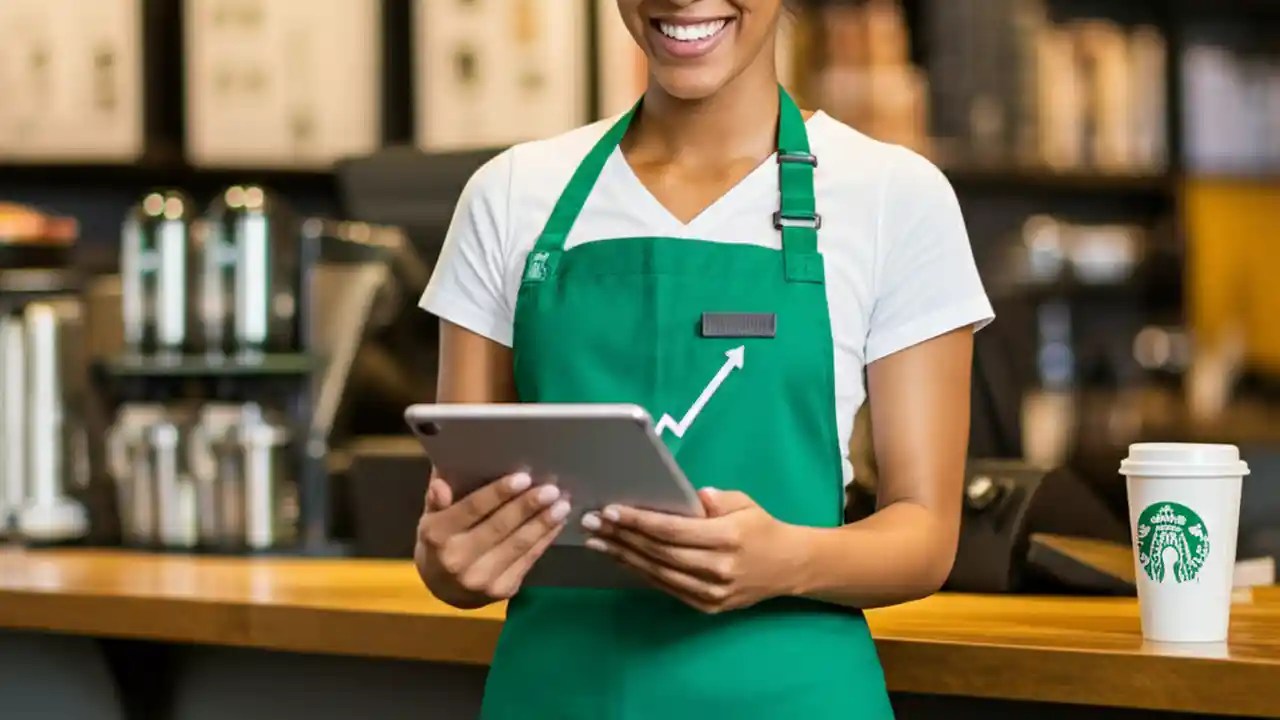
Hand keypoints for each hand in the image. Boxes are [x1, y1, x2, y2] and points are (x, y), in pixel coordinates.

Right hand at [414, 471, 570, 607]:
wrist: (443, 589)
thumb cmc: (441, 540)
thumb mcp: (431, 516)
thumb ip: (437, 498)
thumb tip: (442, 485)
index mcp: (436, 535)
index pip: (471, 509)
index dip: (498, 493)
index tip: (524, 477)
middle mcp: (457, 560)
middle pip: (499, 527)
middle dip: (528, 507)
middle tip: (551, 489)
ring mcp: (481, 579)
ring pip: (518, 545)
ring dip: (543, 523)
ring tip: (562, 504)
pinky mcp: (502, 590)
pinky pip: (528, 560)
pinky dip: (545, 539)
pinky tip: (557, 522)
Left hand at [582, 489, 800, 613]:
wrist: (790, 567)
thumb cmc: (762, 528)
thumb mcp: (744, 502)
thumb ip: (714, 499)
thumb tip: (685, 496)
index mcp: (728, 538)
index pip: (673, 530)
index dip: (639, 520)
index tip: (611, 510)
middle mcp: (717, 568)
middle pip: (659, 552)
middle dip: (622, 536)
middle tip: (591, 522)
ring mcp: (711, 593)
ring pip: (658, 573)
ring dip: (623, 556)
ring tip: (597, 541)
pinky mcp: (707, 606)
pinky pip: (666, 587)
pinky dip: (641, 572)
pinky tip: (621, 558)